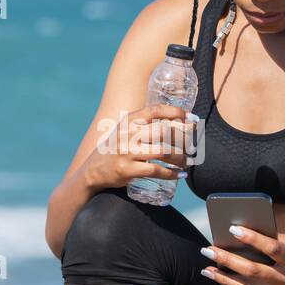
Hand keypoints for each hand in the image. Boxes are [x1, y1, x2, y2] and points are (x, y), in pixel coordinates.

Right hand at [82, 104, 200, 190]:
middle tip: (193, 144)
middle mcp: (128, 134)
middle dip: (183, 138)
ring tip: (188, 161)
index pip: (154, 110)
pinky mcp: (128, 170)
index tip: (188, 117)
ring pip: (162, 152)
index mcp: (129, 121)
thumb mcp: (125, 131)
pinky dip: (171, 174)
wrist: (92, 170)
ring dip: (180, 158)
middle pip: (163, 132)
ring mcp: (127, 152)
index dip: (174, 112)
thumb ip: (144, 125)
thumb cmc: (115, 149)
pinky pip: (155, 171)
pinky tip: (179, 175)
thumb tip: (178, 122)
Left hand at [199, 226, 284, 284]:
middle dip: (227, 260)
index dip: (253, 238)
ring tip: (207, 270)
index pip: (273, 248)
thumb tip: (250, 232)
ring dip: (224, 279)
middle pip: (253, 271)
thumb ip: (280, 239)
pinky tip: (226, 283)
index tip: (233, 229)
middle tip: (208, 250)